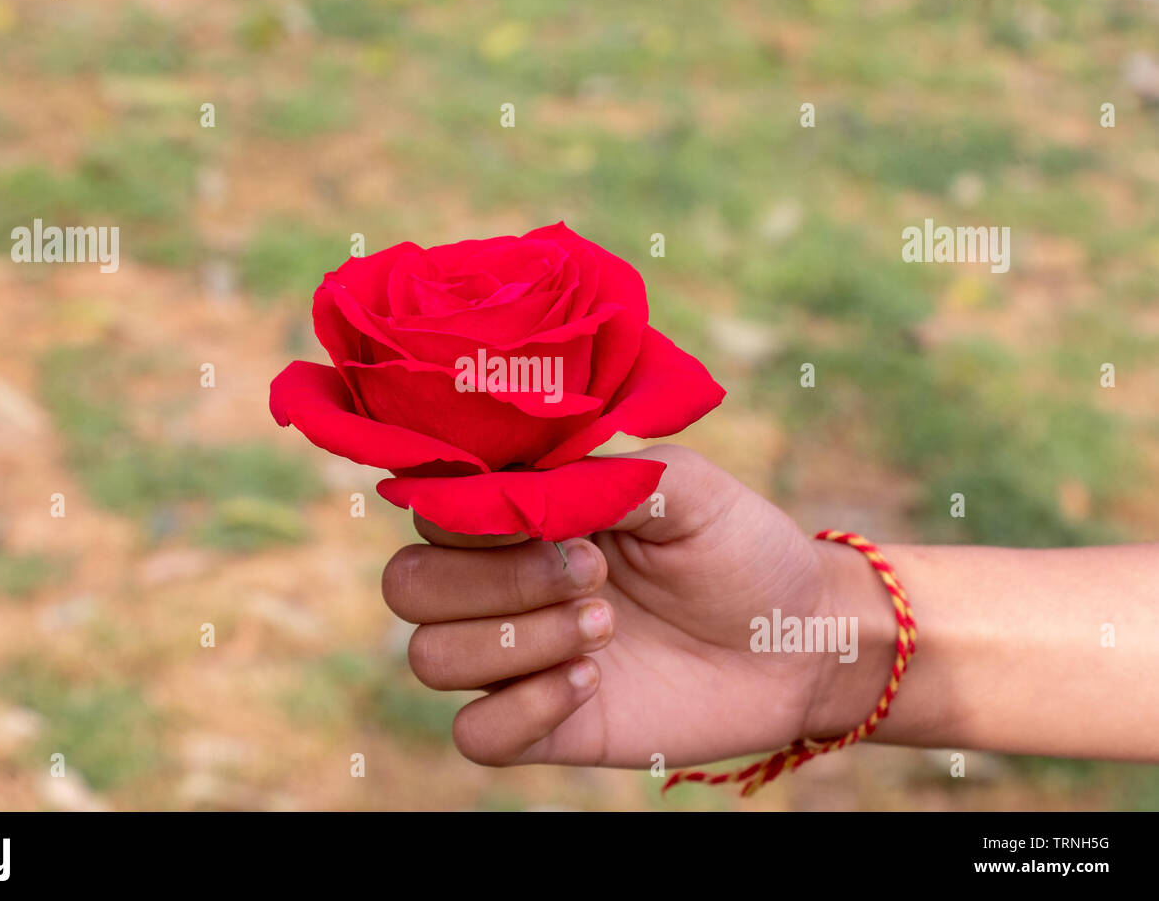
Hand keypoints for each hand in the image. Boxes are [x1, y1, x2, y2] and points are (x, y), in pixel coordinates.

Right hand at [380, 445, 894, 768]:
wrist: (799, 641)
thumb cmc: (738, 548)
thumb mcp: (686, 486)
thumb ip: (602, 476)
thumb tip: (520, 495)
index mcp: (522, 515)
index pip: (433, 509)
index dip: (472, 518)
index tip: (558, 520)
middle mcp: (502, 583)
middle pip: (408, 585)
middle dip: (494, 579)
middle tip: (595, 572)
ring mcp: (518, 658)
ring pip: (430, 657)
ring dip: (517, 639)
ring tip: (606, 624)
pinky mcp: (544, 725)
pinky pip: (474, 733)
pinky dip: (522, 708)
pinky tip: (593, 682)